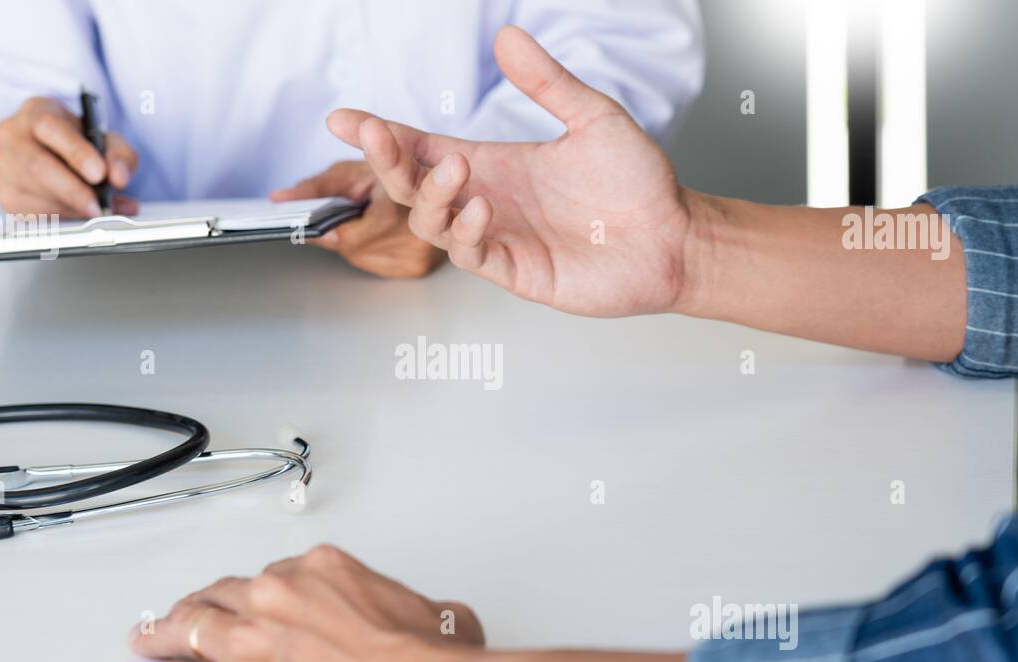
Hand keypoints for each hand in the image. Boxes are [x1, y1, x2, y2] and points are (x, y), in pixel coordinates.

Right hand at [0, 96, 138, 217]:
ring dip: (70, 208)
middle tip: (98, 206)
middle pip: (35, 165)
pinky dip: (61, 219)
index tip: (99, 174)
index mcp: (36, 112)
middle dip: (71, 190)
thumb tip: (119, 178)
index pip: (49, 127)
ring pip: (33, 193)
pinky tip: (78, 215)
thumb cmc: (78, 145)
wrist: (53, 155)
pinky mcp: (5, 195)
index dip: (75, 152)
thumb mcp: (105, 141)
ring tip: (96, 211)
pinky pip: (31, 213)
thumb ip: (119, 155)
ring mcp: (3, 166)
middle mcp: (12, 135)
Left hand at [102, 544, 484, 661]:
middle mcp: (275, 597)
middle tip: (184, 612)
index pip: (278, 576)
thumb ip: (413, 611)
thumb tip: (438, 620)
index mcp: (322, 570)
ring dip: (160, 632)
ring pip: (186, 627)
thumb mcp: (439, 617)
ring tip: (142, 638)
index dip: (265, 596)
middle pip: (224, 594)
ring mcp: (245, 642)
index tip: (264, 607)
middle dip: (202, 603)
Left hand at [270, 161, 445, 278]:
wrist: (450, 177)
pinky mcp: (418, 269)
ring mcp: (415, 258)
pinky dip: (373, 251)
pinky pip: (379, 266)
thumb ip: (318, 186)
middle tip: (353, 210)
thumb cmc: (405, 165)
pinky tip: (382, 232)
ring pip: (362, 259)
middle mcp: (411, 240)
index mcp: (395, 210)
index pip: (342, 235)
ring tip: (371, 218)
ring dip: (359, 242)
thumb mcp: (359, 168)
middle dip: (345, 230)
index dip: (326, 226)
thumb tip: (280, 200)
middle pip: (351, 249)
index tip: (312, 219)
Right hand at [326, 26, 696, 317]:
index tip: (343, 118)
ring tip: (454, 169)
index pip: (421, 147)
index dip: (382, 134)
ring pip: (431, 221)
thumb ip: (547, 83)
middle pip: (412, 183)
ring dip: (431, 194)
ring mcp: (497, 237)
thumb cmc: (636, 184)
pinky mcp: (515, 270)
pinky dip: (466, 231)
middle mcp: (485, 198)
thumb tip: (508, 37)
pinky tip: (480, 208)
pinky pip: (470, 254)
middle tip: (376, 135)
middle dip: (387, 160)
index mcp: (493, 162)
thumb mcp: (592, 118)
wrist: (674, 236)